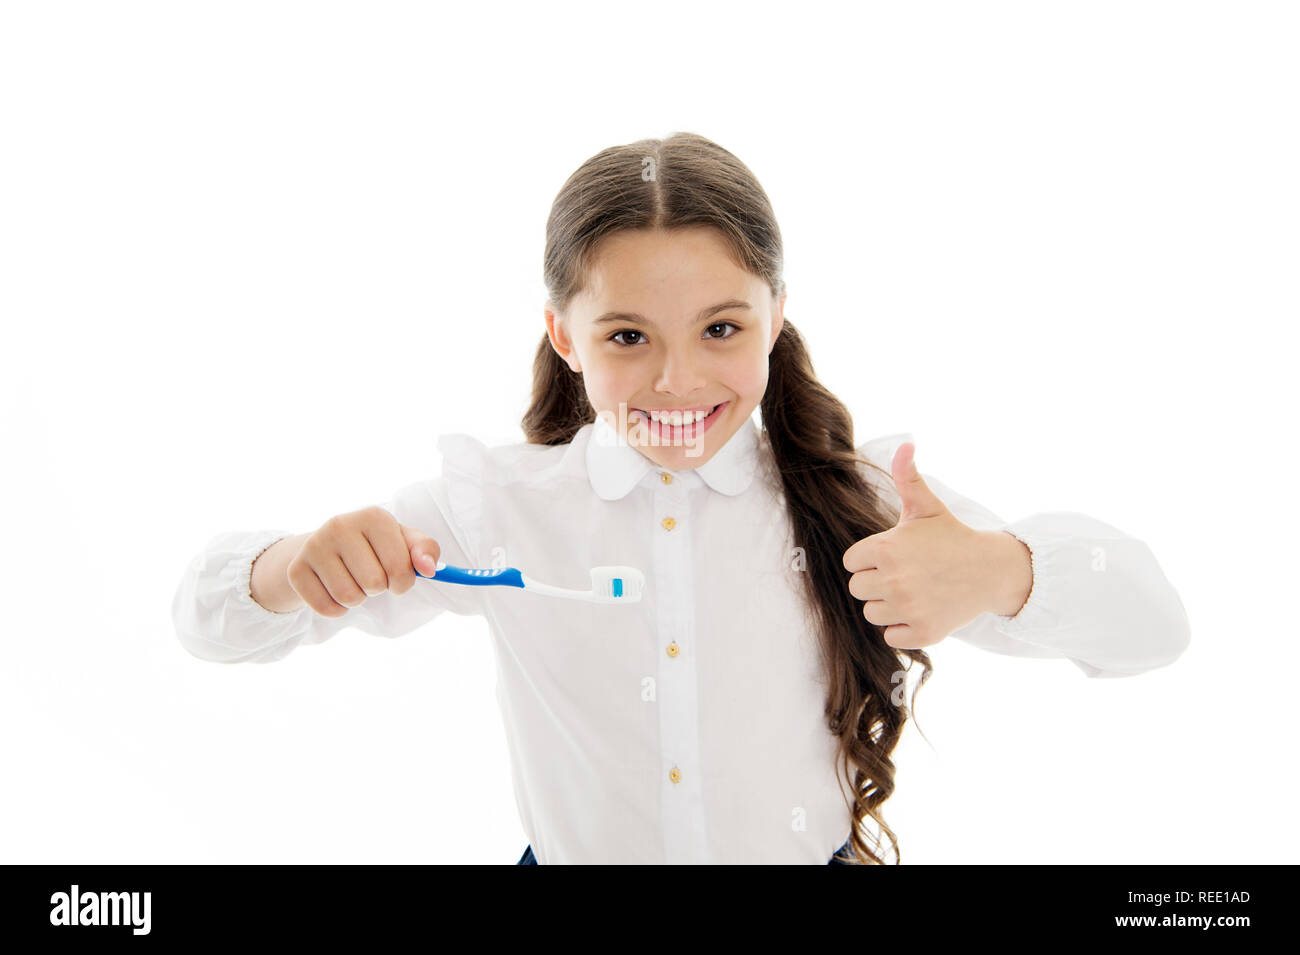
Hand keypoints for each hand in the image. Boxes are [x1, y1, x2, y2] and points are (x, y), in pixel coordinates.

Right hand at [286, 506, 441, 617]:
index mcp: (373, 516)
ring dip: (358, 599)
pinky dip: (337, 609)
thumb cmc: (377, 546)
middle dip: (379, 589)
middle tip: (372, 577)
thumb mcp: (404, 542)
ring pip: (348, 597)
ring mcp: (314, 545)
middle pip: (374, 584)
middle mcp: (339, 524)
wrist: (329, 547)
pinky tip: (335, 590)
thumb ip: (425, 551)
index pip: (400, 567)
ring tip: (354, 581)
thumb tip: (430, 569)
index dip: (403, 581)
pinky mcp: (296, 569)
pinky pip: (326, 608)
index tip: (398, 576)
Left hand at [841, 442, 996, 648]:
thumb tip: (905, 443)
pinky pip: (890, 636)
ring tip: (912, 591)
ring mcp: (909, 608)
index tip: (892, 555)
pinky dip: (903, 628)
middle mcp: (894, 580)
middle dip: (876, 582)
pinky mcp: (923, 632)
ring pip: (871, 614)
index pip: (851, 562)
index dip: (869, 558)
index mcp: (887, 549)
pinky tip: (921, 610)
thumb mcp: (926, 507)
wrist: (991, 570)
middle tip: (904, 573)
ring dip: (887, 605)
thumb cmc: (951, 537)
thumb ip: (906, 476)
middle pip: (857, 589)